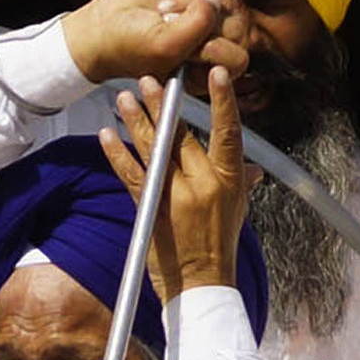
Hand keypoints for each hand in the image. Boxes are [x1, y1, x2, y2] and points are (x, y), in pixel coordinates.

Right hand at [64, 0, 248, 86]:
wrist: (104, 24)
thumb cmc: (128, 45)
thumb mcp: (163, 45)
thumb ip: (196, 28)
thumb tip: (215, 0)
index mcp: (207, 71)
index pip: (238, 58)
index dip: (216, 47)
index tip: (189, 46)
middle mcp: (212, 46)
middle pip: (236, 26)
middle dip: (201, 18)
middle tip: (168, 20)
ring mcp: (206, 17)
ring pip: (225, 0)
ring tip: (166, 8)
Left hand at [121, 66, 254, 299]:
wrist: (202, 286)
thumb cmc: (220, 248)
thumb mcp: (238, 213)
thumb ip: (242, 185)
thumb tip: (253, 169)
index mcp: (230, 181)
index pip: (229, 133)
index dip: (223, 101)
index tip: (216, 73)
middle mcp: (204, 185)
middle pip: (182, 136)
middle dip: (165, 106)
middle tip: (151, 80)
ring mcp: (176, 196)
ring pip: (154, 150)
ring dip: (138, 121)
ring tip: (127, 97)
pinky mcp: (151, 209)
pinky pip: (131, 175)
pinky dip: (117, 154)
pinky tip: (106, 135)